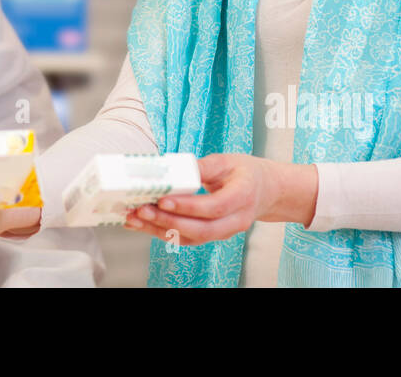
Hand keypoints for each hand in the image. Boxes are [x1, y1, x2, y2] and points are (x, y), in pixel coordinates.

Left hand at [123, 154, 314, 245]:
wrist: (266, 192)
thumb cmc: (246, 173)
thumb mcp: (229, 160)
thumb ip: (205, 165)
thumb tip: (177, 167)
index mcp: (242, 197)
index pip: (213, 207)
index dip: (187, 206)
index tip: (163, 200)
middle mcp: (235, 221)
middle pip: (200, 229)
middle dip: (168, 222)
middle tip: (141, 211)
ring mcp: (224, 232)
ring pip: (191, 239)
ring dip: (160, 231)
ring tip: (134, 218)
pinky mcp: (212, 236)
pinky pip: (187, 239)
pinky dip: (163, 233)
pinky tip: (142, 224)